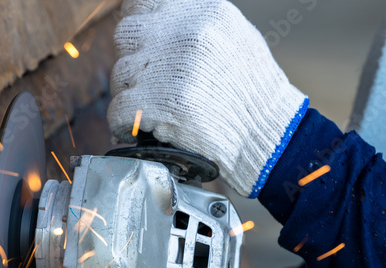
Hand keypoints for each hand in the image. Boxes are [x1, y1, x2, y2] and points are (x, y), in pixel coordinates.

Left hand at [108, 0, 308, 196]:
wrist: (267, 135)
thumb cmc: (252, 92)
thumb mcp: (233, 35)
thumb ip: (194, 23)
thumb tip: (158, 22)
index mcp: (204, 11)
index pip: (143, 4)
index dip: (139, 27)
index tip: (142, 46)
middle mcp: (185, 33)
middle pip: (127, 35)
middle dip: (133, 60)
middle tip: (149, 82)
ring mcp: (169, 68)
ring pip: (120, 74)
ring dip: (131, 94)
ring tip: (155, 108)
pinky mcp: (157, 104)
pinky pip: (118, 110)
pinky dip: (124, 124)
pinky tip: (139, 129)